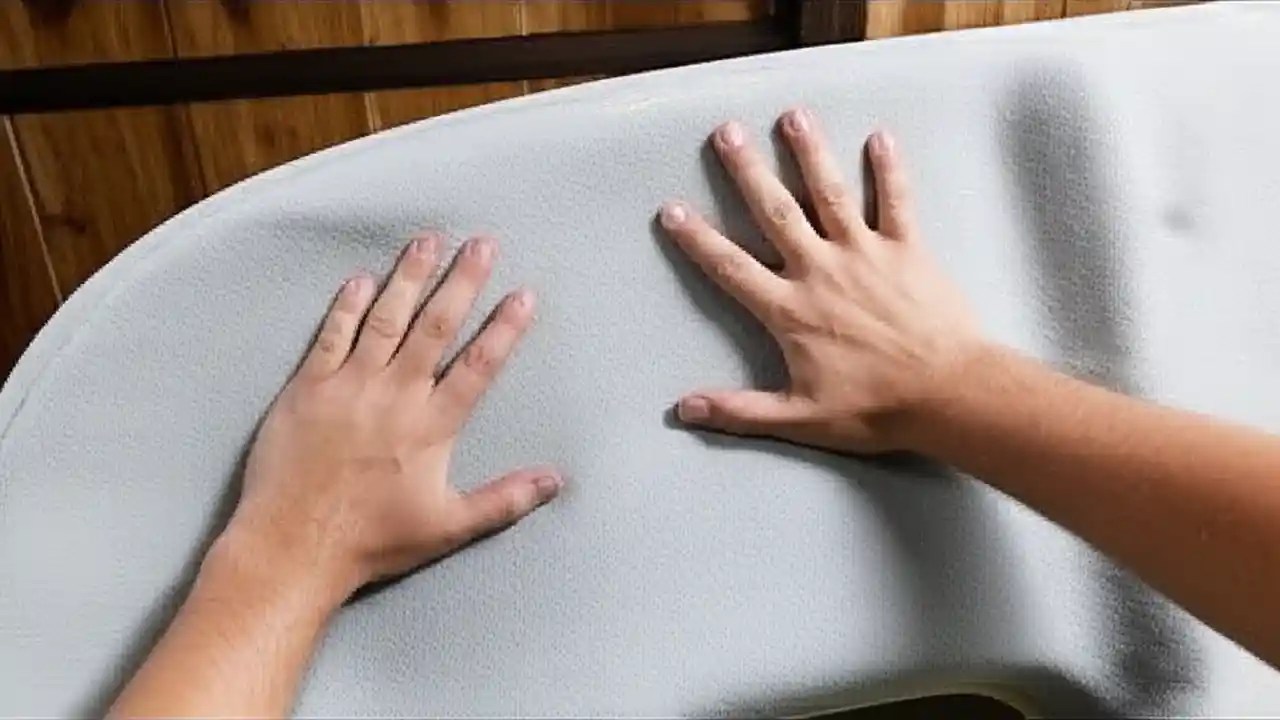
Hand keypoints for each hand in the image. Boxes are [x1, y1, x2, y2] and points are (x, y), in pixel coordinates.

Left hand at [219, 235, 561, 603]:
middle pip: (435, 327)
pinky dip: (347, 306)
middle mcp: (394, 396)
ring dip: (409, 277)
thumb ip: (504, 500)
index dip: (504, 329)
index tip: (523, 295)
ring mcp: (349, 386)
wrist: (293, 546)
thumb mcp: (448, 527)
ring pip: (385, 318)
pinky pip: (331, 335)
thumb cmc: (372, 541)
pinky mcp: (307, 388)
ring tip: (428, 241)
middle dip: (462, 282)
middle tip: (482, 244)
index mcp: (431, 426)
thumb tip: (555, 481)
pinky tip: (361, 279)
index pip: (478, 366)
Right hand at [660, 109, 981, 453]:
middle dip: (747, 170)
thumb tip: (684, 410)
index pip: (731, 267)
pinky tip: (880, 137)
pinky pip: (896, 201)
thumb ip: (739, 412)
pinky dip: (889, 169)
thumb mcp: (799, 419)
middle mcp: (821, 270)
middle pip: (775, 212)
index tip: (672, 209)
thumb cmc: (875, 409)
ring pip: (830, 193)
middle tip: (727, 132)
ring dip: (809, 153)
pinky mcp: (907, 250)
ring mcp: (865, 254)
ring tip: (792, 116)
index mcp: (790, 310)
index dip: (698, 239)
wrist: (948, 393)